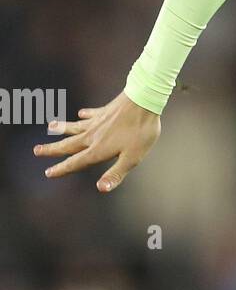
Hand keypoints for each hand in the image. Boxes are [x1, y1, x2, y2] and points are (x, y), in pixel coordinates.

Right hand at [33, 91, 160, 191]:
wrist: (144, 101)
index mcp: (98, 149)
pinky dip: (85, 115)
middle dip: (52, 149)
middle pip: (69, 144)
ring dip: (62, 128)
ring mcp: (97, 122)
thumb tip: (100, 188)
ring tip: (50, 126)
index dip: (62, 169)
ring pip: (75, 127)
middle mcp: (93, 135)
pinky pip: (91, 114)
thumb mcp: (132, 158)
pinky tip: (81, 113)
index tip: (48, 172)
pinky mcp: (105, 111)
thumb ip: (116, 174)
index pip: (76, 162)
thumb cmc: (140, 132)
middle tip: (36, 150)